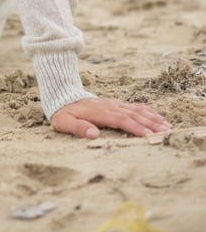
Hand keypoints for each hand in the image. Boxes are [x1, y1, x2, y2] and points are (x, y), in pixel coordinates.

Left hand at [49, 97, 172, 139]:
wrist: (62, 96)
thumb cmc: (64, 113)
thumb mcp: (64, 122)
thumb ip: (78, 128)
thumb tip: (94, 134)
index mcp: (99, 112)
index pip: (120, 120)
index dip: (135, 127)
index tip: (148, 135)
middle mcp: (109, 106)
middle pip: (133, 115)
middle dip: (150, 124)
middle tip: (166, 133)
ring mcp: (114, 104)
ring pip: (136, 110)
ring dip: (152, 118)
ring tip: (167, 126)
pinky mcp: (116, 104)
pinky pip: (134, 106)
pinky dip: (147, 111)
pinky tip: (158, 116)